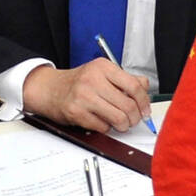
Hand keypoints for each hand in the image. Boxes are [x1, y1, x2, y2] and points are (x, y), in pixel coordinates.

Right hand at [22, 59, 152, 132]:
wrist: (50, 89)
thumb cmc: (78, 82)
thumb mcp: (101, 73)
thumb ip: (125, 79)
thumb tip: (145, 87)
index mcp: (102, 67)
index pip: (134, 85)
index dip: (144, 101)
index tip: (145, 110)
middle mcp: (92, 79)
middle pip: (129, 106)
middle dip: (135, 118)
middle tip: (132, 119)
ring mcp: (83, 96)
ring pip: (119, 119)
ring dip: (123, 125)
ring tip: (119, 122)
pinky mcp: (76, 112)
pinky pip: (103, 127)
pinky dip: (106, 128)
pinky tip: (100, 120)